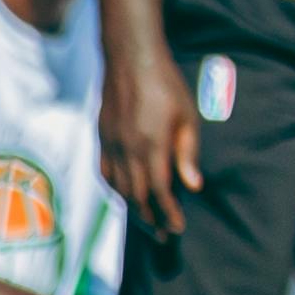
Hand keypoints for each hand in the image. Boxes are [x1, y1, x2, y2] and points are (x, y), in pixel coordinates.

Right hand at [103, 41, 201, 237]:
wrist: (130, 59)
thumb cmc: (167, 85)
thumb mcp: (187, 117)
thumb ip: (187, 153)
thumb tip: (193, 185)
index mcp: (151, 146)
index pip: (159, 192)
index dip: (168, 214)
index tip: (177, 229)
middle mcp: (127, 150)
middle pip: (137, 195)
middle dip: (150, 218)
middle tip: (162, 235)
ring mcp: (110, 144)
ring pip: (118, 187)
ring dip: (132, 207)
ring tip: (146, 221)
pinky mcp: (102, 136)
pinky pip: (104, 172)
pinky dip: (115, 189)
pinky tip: (124, 194)